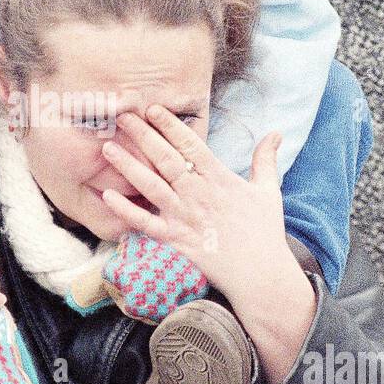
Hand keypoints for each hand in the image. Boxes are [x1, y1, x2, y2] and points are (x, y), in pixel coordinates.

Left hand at [99, 107, 316, 383]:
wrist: (261, 275)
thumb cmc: (265, 233)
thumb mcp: (269, 191)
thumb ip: (266, 159)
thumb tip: (276, 132)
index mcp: (220, 179)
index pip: (191, 145)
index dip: (170, 125)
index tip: (152, 108)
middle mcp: (199, 194)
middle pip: (166, 159)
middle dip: (143, 136)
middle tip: (121, 116)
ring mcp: (186, 218)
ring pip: (151, 186)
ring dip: (128, 167)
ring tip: (107, 148)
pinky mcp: (177, 241)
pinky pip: (146, 224)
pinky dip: (127, 211)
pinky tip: (107, 197)